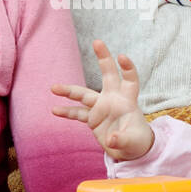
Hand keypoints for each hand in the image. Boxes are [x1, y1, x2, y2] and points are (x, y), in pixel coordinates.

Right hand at [50, 38, 153, 160]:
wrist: (128, 149)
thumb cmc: (136, 141)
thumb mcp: (133, 142)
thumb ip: (122, 139)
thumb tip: (110, 140)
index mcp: (128, 101)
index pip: (129, 80)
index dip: (127, 68)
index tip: (121, 56)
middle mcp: (113, 99)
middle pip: (108, 75)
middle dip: (103, 58)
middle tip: (97, 41)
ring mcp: (101, 107)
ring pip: (84, 95)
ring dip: (70, 91)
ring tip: (54, 87)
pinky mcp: (93, 118)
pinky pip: (77, 113)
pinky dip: (67, 112)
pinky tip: (55, 110)